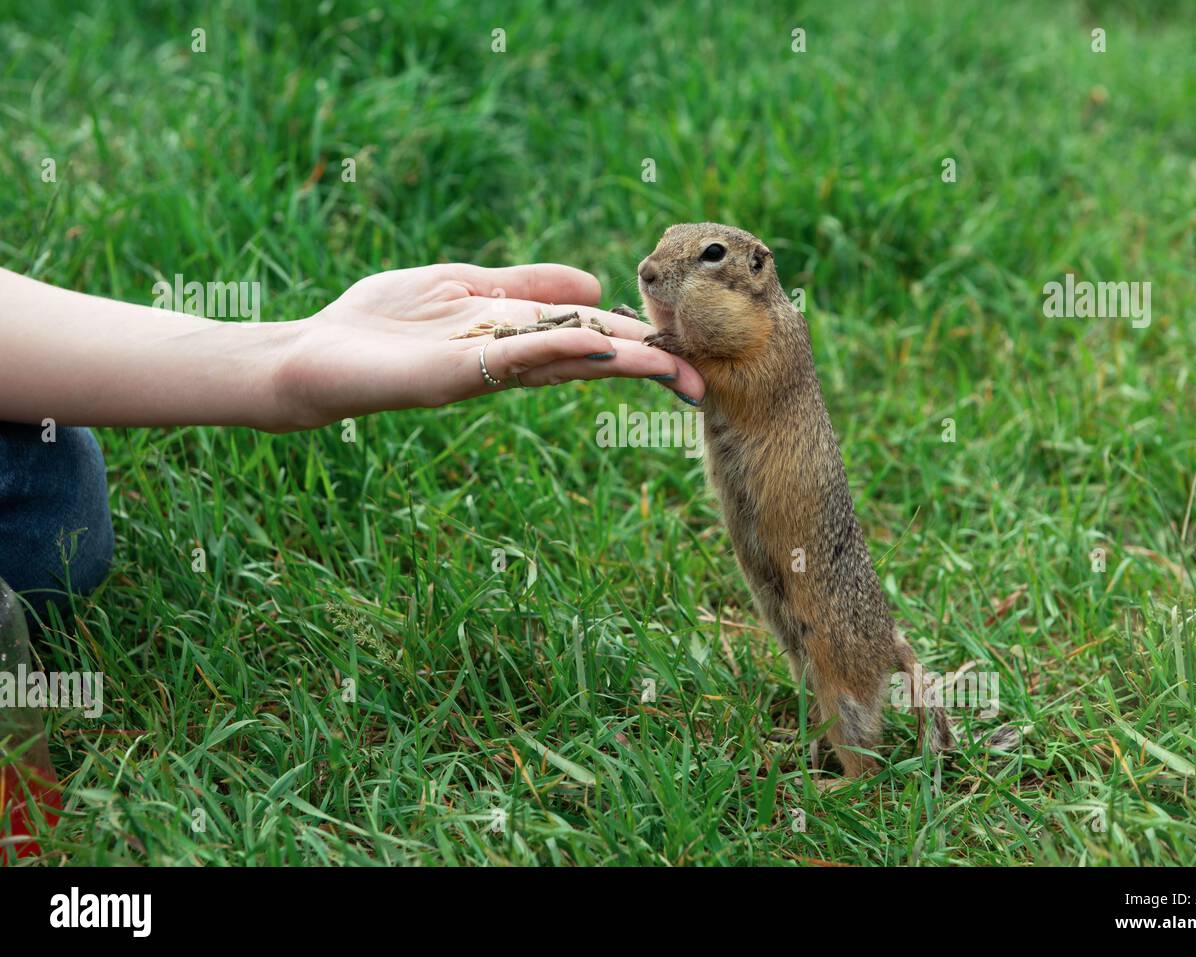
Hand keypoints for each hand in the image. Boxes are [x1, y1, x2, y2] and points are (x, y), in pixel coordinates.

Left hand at [272, 263, 703, 429]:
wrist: (314, 357)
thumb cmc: (380, 322)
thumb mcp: (462, 285)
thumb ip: (526, 283)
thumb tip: (597, 284)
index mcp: (516, 333)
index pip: (590, 334)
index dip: (637, 342)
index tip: (684, 352)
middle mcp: (509, 357)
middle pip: (588, 357)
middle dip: (642, 368)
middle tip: (698, 382)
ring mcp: (485, 369)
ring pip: (563, 363)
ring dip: (616, 363)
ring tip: (669, 368)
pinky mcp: (455, 374)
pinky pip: (514, 358)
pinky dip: (557, 350)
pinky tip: (597, 344)